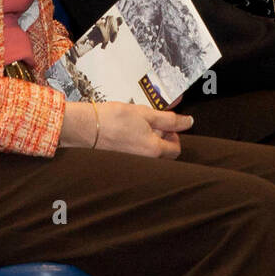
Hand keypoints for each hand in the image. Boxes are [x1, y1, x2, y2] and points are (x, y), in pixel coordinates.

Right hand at [61, 101, 190, 156]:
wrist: (85, 127)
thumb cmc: (114, 119)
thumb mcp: (146, 113)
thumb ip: (169, 119)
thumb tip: (189, 122)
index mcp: (154, 150)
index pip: (176, 149)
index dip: (175, 134)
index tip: (167, 123)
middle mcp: (145, 161)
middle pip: (163, 152)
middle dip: (161, 136)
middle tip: (151, 121)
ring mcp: (133, 162)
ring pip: (149, 151)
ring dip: (148, 137)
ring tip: (137, 123)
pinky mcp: (122, 160)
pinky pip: (136, 152)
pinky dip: (136, 141)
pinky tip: (126, 129)